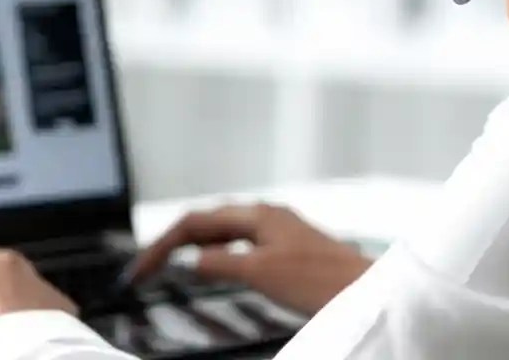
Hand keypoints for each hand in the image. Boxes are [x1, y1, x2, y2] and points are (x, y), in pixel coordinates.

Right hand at [130, 203, 371, 315]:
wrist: (368, 293)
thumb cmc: (323, 281)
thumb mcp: (260, 273)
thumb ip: (220, 264)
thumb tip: (187, 261)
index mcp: (257, 215)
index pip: (195, 222)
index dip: (162, 245)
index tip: (141, 269)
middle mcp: (266, 217)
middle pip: (206, 222)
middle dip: (172, 242)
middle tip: (145, 267)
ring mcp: (279, 231)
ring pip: (223, 232)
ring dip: (192, 246)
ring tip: (168, 263)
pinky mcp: (288, 249)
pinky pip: (239, 243)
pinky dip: (215, 253)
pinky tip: (215, 266)